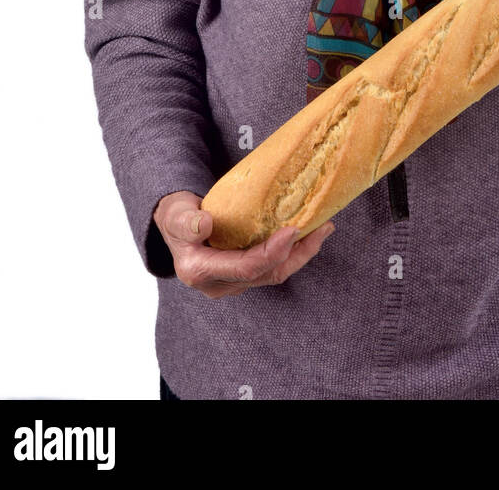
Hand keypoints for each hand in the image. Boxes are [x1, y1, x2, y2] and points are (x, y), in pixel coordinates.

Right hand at [152, 191, 335, 298]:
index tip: (293, 229)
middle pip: (267, 274)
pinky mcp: (244, 275)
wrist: (175, 225)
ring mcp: (233, 283)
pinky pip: (273, 268)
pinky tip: (309, 233)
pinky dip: (293, 252)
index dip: (272, 252)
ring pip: (275, 274)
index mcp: (200, 271)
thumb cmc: (176, 216)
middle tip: (321, 226)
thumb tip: (205, 224)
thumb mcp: (175, 214)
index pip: (245, 268)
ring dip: (302, 253)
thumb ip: (186, 220)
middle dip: (298, 253)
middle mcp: (219, 284)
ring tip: (323, 228)